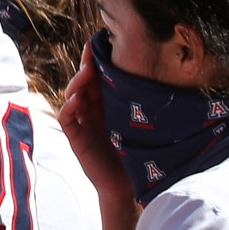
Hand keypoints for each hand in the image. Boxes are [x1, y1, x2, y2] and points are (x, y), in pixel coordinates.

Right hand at [58, 44, 129, 201]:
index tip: (103, 42)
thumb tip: (161, 76)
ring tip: (86, 72)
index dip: (99, 60)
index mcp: (110, 104)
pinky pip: (68, 117)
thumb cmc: (141, 155)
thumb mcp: (144, 123)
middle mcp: (95, 110)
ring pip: (74, 94)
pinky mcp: (77, 137)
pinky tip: (78, 98)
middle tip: (92, 51)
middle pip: (85, 81)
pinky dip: (70, 106)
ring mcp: (84, 122)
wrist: (132, 187)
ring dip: (78, 82)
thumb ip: (142, 104)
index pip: (100, 76)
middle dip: (87, 65)